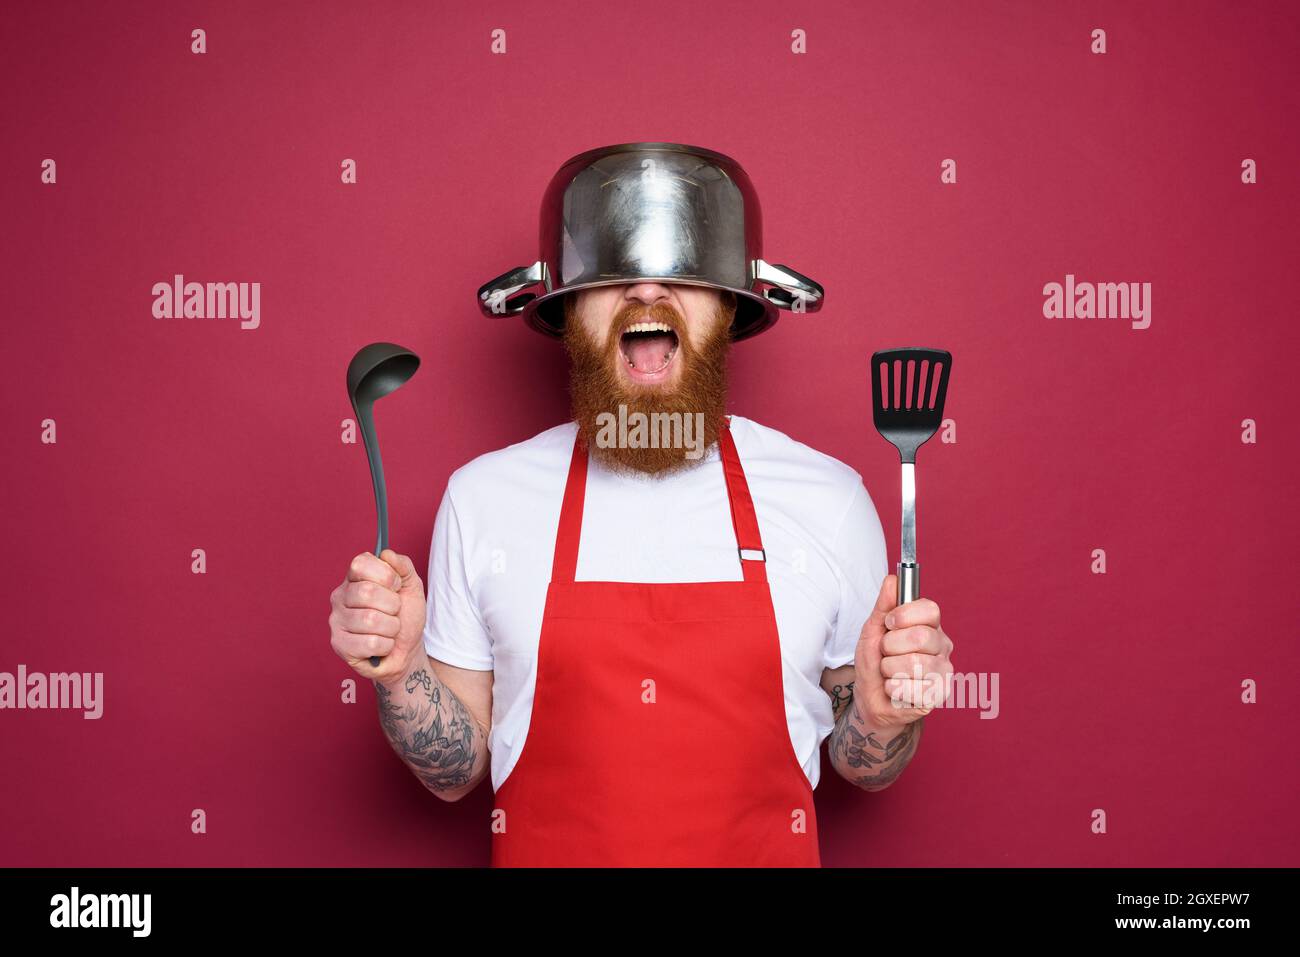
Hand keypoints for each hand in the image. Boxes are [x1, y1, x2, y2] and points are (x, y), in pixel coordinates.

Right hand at [329, 549, 426, 682]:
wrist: (407, 650)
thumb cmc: (406, 617)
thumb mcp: (412, 586)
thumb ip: (403, 566)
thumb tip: (386, 554)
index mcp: (355, 578)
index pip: (360, 563)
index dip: (385, 575)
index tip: (396, 586)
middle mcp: (340, 596)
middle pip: (367, 592)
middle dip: (392, 605)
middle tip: (394, 612)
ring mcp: (336, 620)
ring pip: (370, 620)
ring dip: (391, 627)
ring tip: (389, 630)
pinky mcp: (339, 645)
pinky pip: (370, 643)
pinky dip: (385, 645)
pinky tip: (382, 645)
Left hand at [853, 574, 953, 727]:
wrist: (871, 697)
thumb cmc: (874, 662)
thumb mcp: (873, 630)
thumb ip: (883, 606)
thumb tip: (892, 579)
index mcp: (930, 626)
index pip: (930, 609)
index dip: (904, 615)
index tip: (889, 624)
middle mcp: (942, 646)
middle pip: (921, 636)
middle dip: (890, 646)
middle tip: (886, 654)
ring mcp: (944, 671)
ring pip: (915, 664)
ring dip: (890, 670)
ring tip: (890, 673)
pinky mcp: (939, 695)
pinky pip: (912, 689)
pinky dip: (894, 689)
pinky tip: (896, 689)